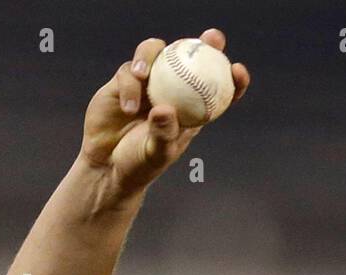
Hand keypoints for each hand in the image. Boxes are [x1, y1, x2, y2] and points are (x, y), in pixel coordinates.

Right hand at [77, 28, 249, 208]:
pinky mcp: (124, 82)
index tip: (238, 70)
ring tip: (142, 76)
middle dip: (206, 44)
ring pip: (156, 53)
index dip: (232, 78)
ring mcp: (148, 83)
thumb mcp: (156, 154)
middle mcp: (172, 90)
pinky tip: (128, 107)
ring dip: (151, 57)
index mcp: (192, 109)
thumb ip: (163, 133)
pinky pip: (128, 72)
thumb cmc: (140, 164)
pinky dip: (129, 86)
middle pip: (190, 59)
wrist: (108, 164)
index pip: (218, 90)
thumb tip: (164, 109)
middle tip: (212, 38)